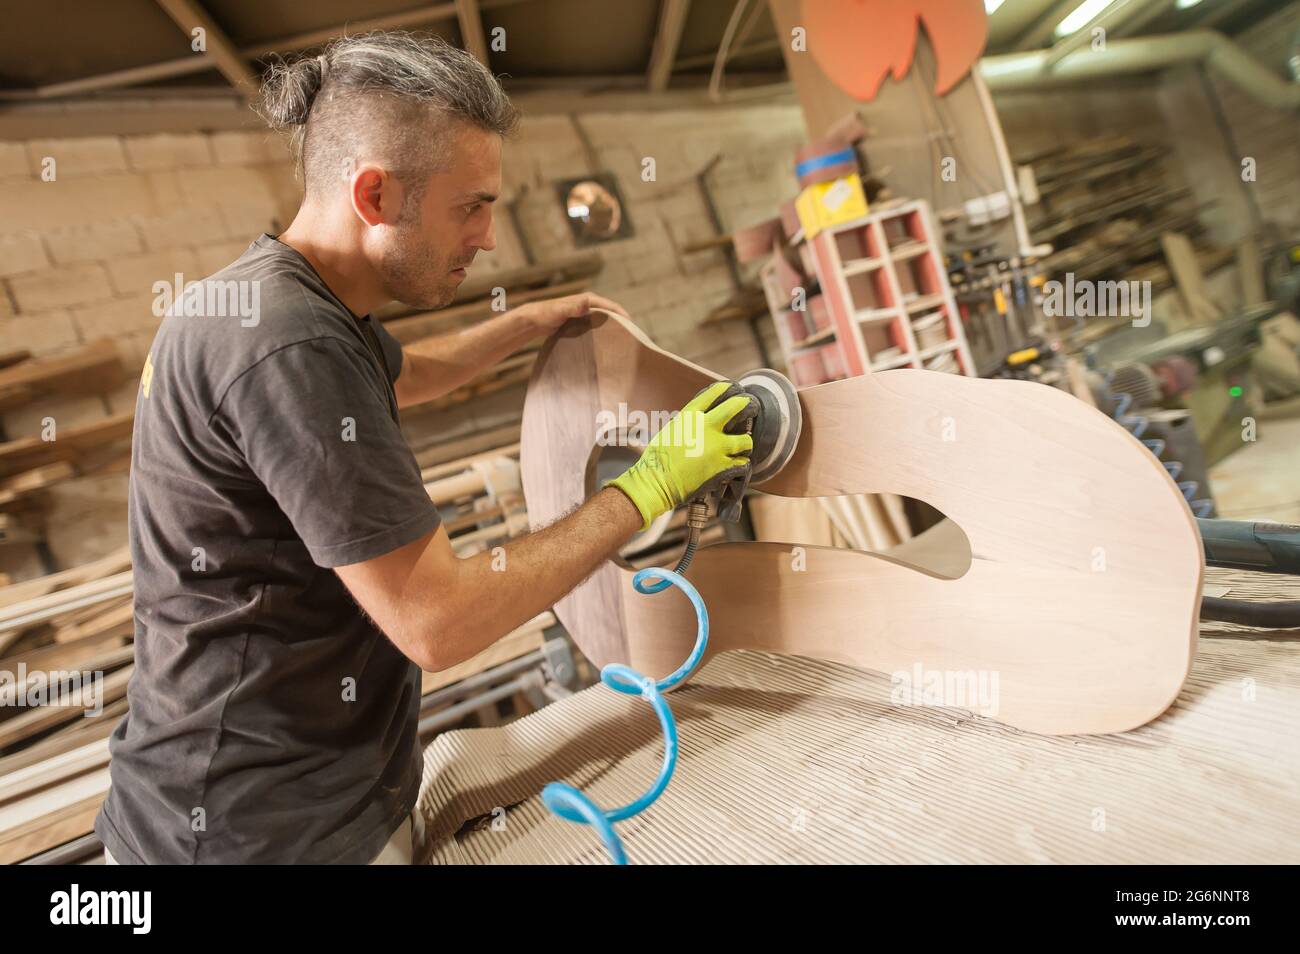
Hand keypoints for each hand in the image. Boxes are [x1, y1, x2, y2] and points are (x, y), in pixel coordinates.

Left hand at [519, 293, 629, 333]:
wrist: (533, 319)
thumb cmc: (544, 314)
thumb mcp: (558, 310)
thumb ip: (572, 307)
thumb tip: (586, 303)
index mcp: (588, 300)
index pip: (611, 306)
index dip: (623, 315)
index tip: (632, 327)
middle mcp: (589, 304)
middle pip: (611, 313)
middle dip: (622, 322)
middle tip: (633, 337)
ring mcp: (585, 313)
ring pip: (604, 320)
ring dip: (614, 328)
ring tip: (623, 341)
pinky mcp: (581, 321)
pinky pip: (597, 326)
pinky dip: (603, 332)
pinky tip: (606, 343)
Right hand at [607, 381, 755, 530]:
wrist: (657, 481)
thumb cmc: (658, 458)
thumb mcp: (671, 430)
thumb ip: (689, 423)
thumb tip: (699, 421)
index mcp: (691, 416)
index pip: (715, 392)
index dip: (728, 388)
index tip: (734, 389)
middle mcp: (707, 427)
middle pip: (737, 406)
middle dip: (748, 405)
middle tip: (752, 406)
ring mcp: (717, 448)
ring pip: (746, 440)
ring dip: (745, 444)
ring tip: (741, 448)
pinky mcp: (723, 468)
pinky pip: (743, 464)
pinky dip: (741, 465)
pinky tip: (736, 466)